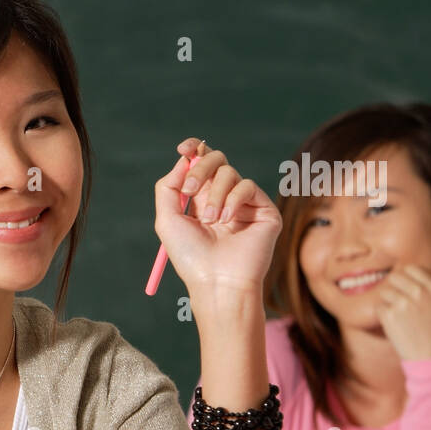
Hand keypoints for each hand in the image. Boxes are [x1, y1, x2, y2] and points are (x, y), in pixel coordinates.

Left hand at [153, 139, 281, 301]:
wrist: (217, 281)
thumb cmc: (191, 257)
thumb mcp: (167, 220)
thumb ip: (168, 187)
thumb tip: (183, 159)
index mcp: (200, 199)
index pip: (200, 163)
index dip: (193, 150)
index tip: (183, 148)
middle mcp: (223, 198)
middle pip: (215, 159)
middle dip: (200, 168)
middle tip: (190, 191)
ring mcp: (244, 204)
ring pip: (229, 172)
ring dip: (215, 194)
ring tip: (211, 221)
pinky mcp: (264, 210)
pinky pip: (247, 186)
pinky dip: (234, 200)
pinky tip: (228, 221)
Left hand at [374, 264, 430, 360]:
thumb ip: (422, 287)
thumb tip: (400, 273)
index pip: (410, 269)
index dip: (404, 278)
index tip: (405, 289)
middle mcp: (419, 292)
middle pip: (394, 277)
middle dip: (393, 289)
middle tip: (399, 305)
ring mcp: (404, 303)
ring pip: (384, 292)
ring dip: (387, 303)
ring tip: (399, 317)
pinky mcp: (390, 315)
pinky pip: (378, 307)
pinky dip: (382, 316)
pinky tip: (395, 325)